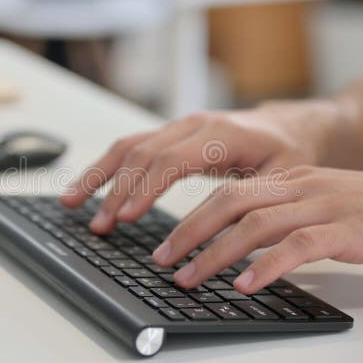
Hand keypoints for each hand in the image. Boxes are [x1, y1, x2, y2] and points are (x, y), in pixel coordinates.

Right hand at [61, 101, 345, 233]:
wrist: (290, 127)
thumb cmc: (289, 153)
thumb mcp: (283, 178)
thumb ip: (252, 201)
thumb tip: (224, 237)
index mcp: (222, 133)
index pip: (172, 159)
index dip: (146, 188)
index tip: (126, 216)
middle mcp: (195, 125)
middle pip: (143, 153)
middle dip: (116, 191)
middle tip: (100, 226)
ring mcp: (179, 127)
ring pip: (129, 146)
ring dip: (99, 176)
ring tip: (72, 205)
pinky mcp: (171, 135)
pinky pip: (132, 146)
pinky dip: (106, 168)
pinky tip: (87, 189)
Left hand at [152, 167, 362, 293]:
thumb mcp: (326, 208)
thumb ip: (288, 222)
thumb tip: (246, 251)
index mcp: (293, 179)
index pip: (229, 193)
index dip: (191, 218)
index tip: (165, 243)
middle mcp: (302, 186)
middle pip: (230, 202)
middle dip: (189, 232)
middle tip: (161, 261)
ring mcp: (325, 204)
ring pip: (256, 223)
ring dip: (216, 253)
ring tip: (190, 278)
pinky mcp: (349, 228)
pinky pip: (299, 245)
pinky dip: (268, 265)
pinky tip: (247, 284)